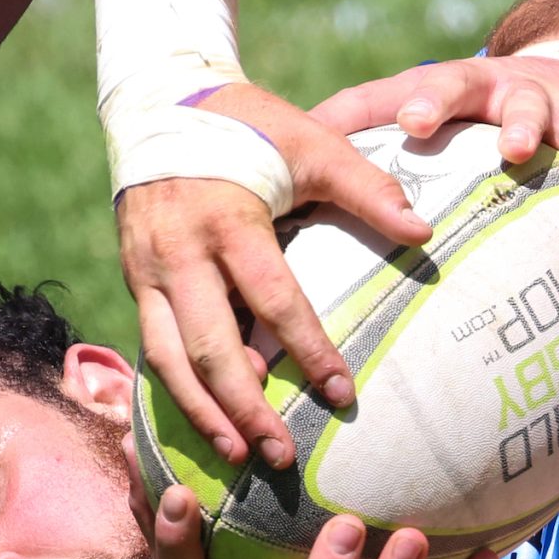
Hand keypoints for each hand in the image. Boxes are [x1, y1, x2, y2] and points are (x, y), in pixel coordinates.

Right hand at [117, 82, 431, 474]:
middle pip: (209, 347)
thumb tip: (423, 232)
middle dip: (244, 408)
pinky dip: (177, 390)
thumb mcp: (310, 142)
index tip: (341, 394)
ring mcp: (147, 270)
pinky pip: (153, 346)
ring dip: (203, 414)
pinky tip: (207, 421)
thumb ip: (367, 188)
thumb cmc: (249, 124)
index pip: (272, 300)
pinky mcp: (135, 279)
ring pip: (169, 359)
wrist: (161, 101)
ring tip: (240, 457)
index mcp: (226, 220)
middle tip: (282, 456)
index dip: (307, 351)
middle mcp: (178, 253)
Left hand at [313, 54, 558, 248]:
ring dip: (521, 129)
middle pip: (457, 82)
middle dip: (435, 99)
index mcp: (440, 88)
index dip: (359, 108)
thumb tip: (278, 172)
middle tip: (415, 120)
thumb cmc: (477, 114)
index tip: (319, 129)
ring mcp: (545, 103)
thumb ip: (361, 131)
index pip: (391, 92)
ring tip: (515, 154)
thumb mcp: (424, 111)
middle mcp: (490, 87)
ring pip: (532, 110)